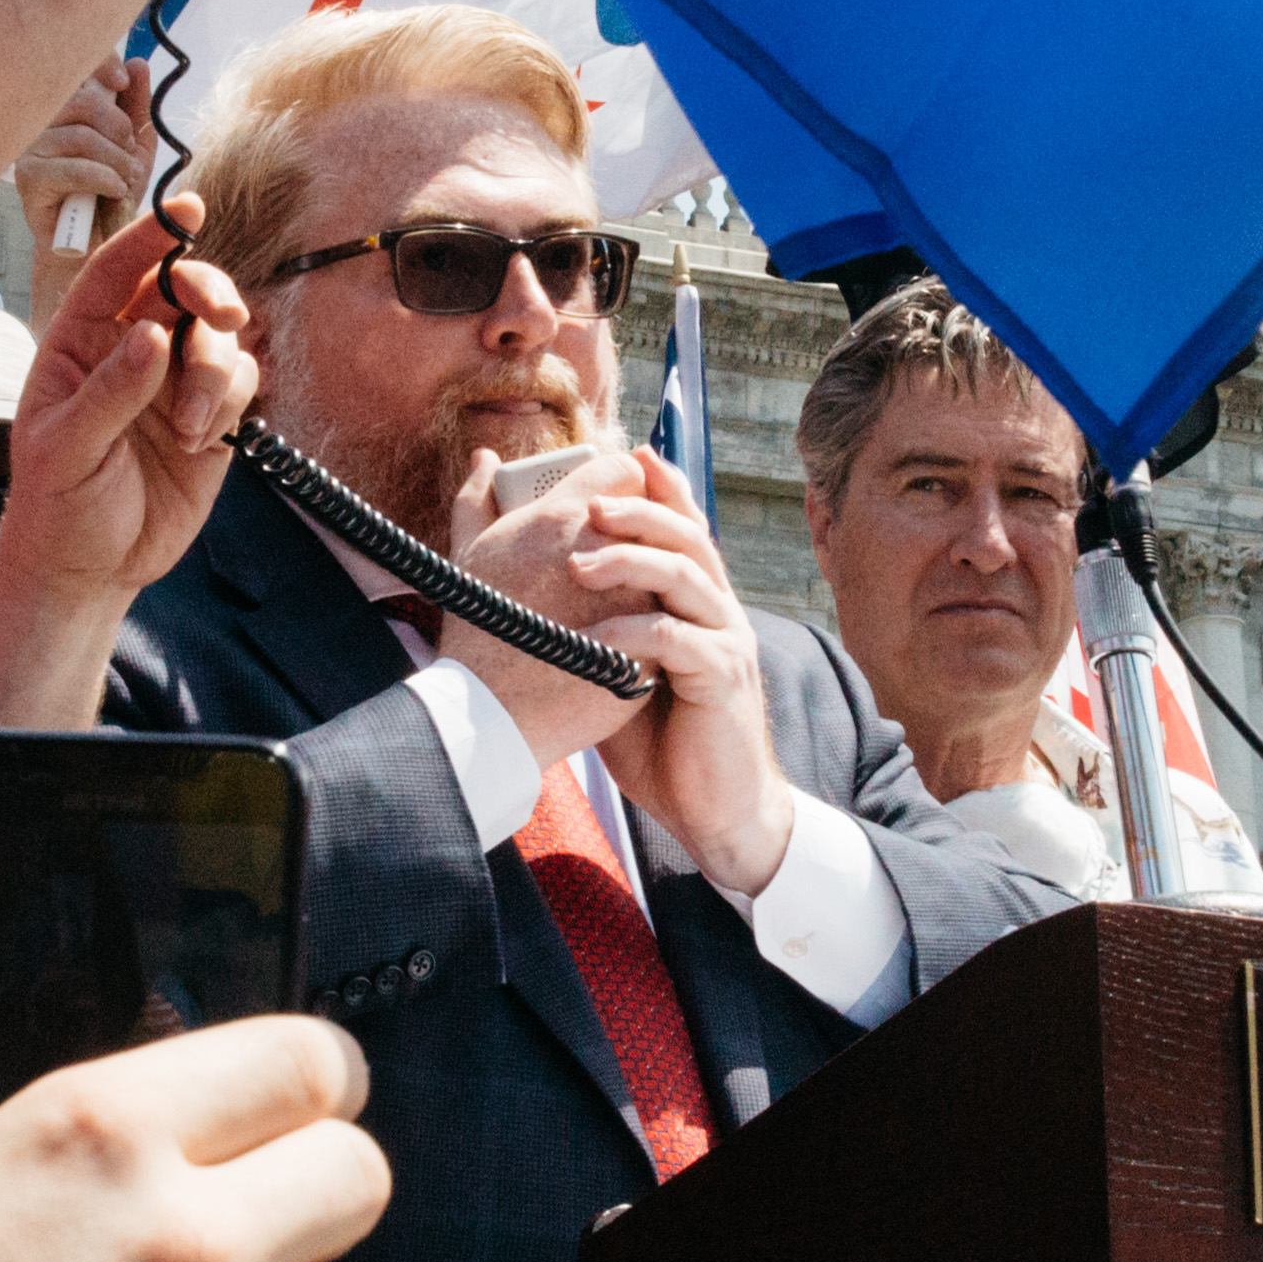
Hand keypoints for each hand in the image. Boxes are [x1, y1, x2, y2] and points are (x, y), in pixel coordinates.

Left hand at [0, 190, 254, 602]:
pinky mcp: (209, 416)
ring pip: (219, 334)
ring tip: (190, 425)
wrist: (91, 568)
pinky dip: (229, 399)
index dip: (150, 236)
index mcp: (81, 342)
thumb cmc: (58, 503)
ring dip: (215, 368)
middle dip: (208, 291)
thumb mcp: (66, 450)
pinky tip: (200, 440)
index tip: (187, 208)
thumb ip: (108, 392)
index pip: (116, 272)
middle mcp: (132, 350)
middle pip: (182, 288)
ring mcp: (174, 381)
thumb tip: (150, 335)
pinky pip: (239, 379)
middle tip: (221, 316)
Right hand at [15, 53, 156, 260]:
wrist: (96, 246)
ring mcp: (30, 149)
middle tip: (131, 156)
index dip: (99, 62)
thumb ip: (136, 108)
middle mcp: (41, 122)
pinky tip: (114, 191)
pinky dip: (103, 179)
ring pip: (80, 136)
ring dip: (116, 160)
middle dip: (119, 127)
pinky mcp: (27, 179)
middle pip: (82, 100)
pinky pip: (71, 168)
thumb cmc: (112, 194)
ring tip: (127, 179)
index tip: (122, 82)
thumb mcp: (135, 148)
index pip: (74, 66)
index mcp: (64, 108)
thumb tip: (136, 64)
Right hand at [435, 445, 647, 772]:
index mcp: (561, 516)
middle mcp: (605, 547)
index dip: (621, 486)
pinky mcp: (652, 641)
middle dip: (639, 532)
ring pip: (665, 567)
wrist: (492, 714)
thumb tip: (486, 457)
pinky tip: (630, 635)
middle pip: (651, 517)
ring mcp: (634, 596)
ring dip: (651, 577)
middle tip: (620, 555)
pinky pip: (667, 617)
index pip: (624, 472)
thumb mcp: (469, 554)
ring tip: (623, 600)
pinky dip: (654, 622)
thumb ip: (477, 496)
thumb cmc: (476, 630)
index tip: (610, 509)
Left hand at [577, 454, 792, 893]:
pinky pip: (681, 642)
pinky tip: (600, 636)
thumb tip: (536, 592)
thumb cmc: (664, 741)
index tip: (626, 451)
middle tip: (586, 504)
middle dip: (638, 510)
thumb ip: (596, 628)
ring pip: (688, 577)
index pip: (684, 527)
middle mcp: (719, 611)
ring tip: (581, 562)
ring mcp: (726, 643)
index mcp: (697, 602)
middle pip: (687, 537)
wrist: (717, 810)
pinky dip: (638, 633)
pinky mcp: (724, 682)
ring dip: (633, 561)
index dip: (662, 486)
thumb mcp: (618, 672)